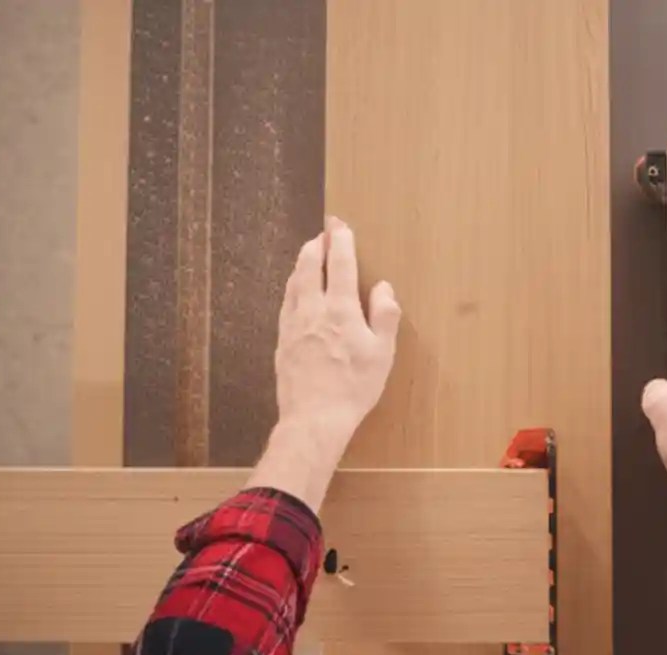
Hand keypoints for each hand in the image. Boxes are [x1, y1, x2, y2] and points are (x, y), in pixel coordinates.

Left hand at [246, 216, 400, 511]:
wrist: (314, 418)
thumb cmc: (354, 387)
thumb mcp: (382, 353)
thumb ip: (384, 315)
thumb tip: (383, 287)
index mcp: (341, 310)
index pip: (340, 264)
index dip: (341, 241)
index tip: (339, 224)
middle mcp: (313, 310)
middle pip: (310, 266)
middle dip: (317, 245)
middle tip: (324, 233)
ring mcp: (293, 324)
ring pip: (294, 282)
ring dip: (302, 262)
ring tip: (309, 253)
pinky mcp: (282, 341)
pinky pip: (286, 303)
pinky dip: (293, 286)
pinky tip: (295, 289)